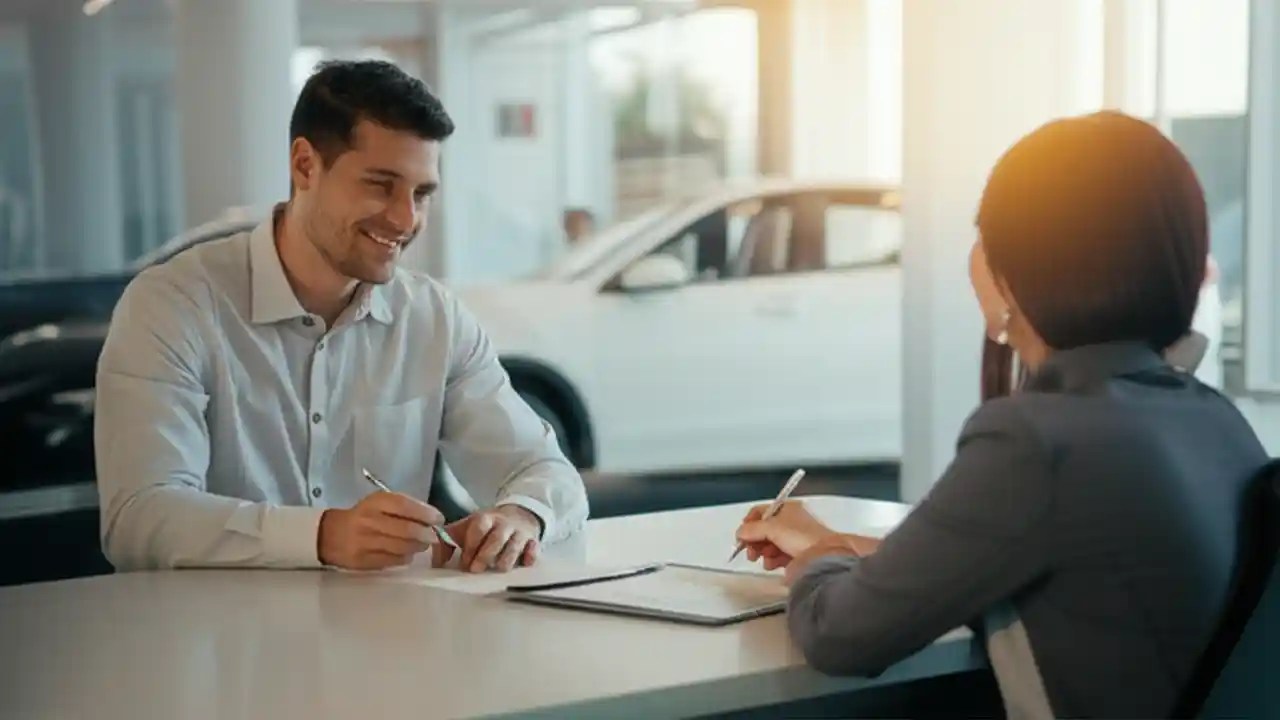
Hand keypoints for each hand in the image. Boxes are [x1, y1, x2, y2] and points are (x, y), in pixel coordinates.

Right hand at [317, 491, 444, 570]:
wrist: (331, 535)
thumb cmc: (363, 516)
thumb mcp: (379, 504)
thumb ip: (403, 508)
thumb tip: (431, 519)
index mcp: (374, 502)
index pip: (405, 506)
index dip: (425, 513)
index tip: (438, 519)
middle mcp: (369, 521)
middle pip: (407, 529)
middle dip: (426, 534)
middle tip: (433, 536)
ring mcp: (365, 542)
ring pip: (402, 547)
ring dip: (418, 547)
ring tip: (422, 545)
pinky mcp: (364, 560)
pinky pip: (393, 560)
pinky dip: (405, 557)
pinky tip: (407, 553)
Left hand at [439, 506, 540, 572]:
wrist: (519, 515)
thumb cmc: (487, 527)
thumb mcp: (466, 528)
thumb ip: (446, 541)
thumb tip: (434, 562)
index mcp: (486, 519)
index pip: (479, 528)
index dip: (471, 545)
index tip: (464, 562)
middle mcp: (504, 524)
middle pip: (497, 538)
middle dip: (485, 555)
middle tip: (475, 570)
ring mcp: (520, 533)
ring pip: (515, 546)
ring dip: (505, 560)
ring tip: (496, 569)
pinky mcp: (533, 542)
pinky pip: (534, 550)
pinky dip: (530, 557)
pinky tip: (524, 564)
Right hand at [735, 501, 836, 569]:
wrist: (822, 557)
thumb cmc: (798, 536)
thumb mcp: (771, 527)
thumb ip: (751, 529)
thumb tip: (739, 534)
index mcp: (786, 508)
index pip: (760, 512)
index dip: (749, 523)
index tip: (742, 536)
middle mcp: (790, 521)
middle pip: (763, 530)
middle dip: (755, 541)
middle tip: (751, 553)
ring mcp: (795, 538)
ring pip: (770, 544)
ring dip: (763, 552)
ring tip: (764, 559)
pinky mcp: (798, 554)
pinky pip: (779, 555)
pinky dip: (773, 560)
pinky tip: (772, 565)